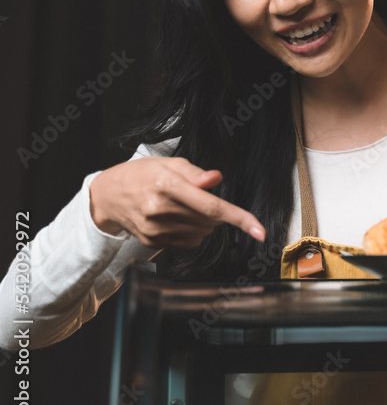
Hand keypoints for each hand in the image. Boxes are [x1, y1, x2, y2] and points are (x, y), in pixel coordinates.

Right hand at [89, 157, 265, 247]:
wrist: (108, 196)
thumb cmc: (141, 175)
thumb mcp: (169, 163)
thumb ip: (196, 173)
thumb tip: (216, 178)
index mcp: (167, 186)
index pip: (212, 206)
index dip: (240, 218)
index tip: (260, 231)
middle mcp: (160, 210)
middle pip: (211, 220)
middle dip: (215, 210)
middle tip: (197, 196)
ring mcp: (156, 229)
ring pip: (203, 232)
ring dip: (204, 221)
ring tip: (183, 206)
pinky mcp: (154, 241)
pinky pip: (190, 241)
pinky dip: (193, 231)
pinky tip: (177, 218)